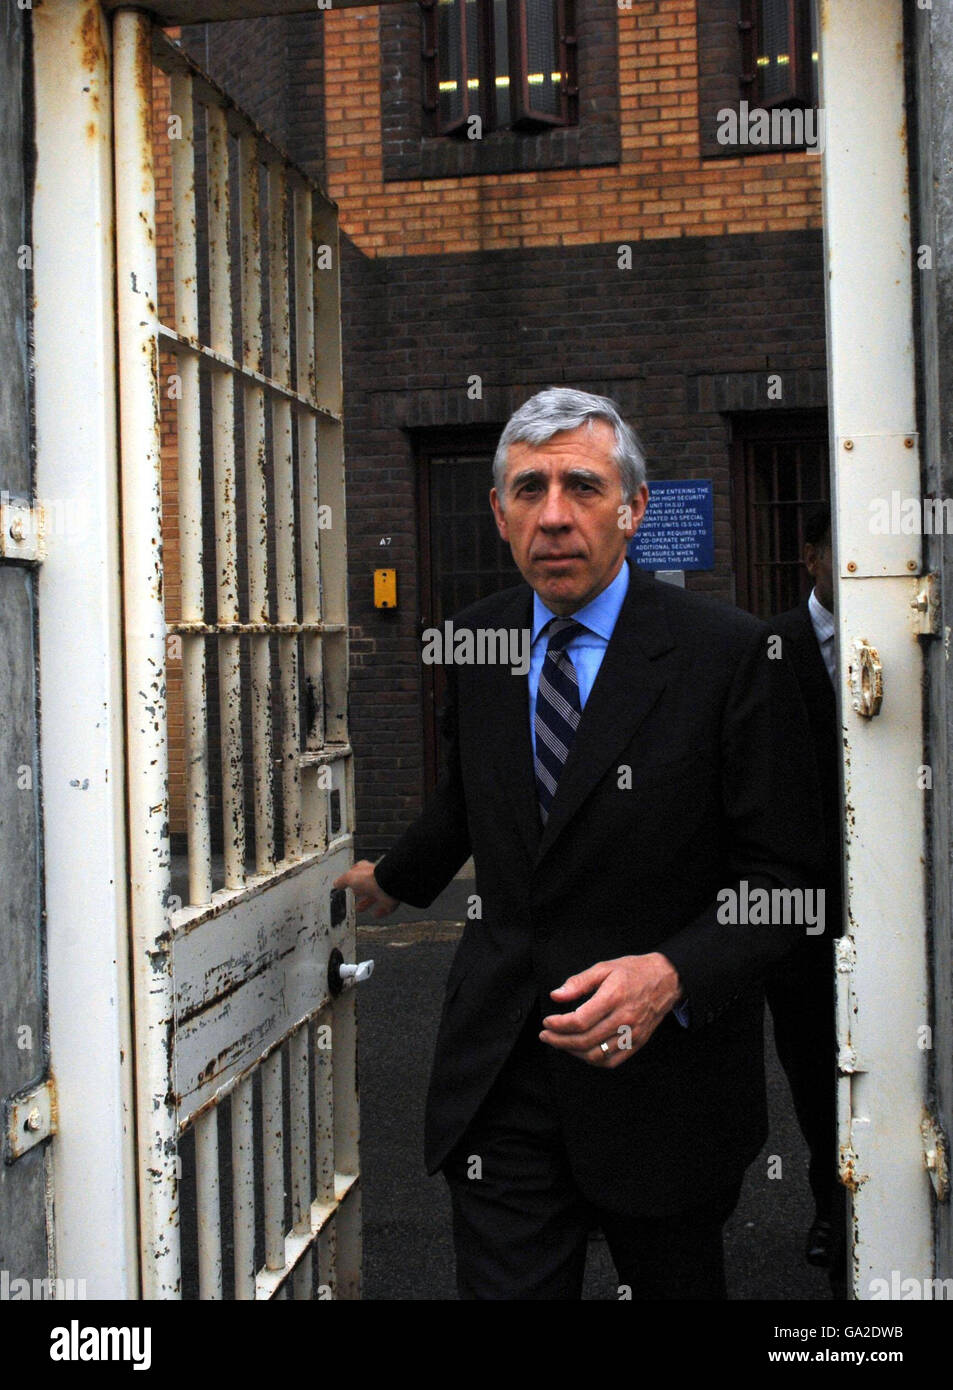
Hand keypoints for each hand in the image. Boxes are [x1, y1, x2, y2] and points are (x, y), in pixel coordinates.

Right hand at [332, 859, 398, 917]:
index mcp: (365, 871)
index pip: (357, 872)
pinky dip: (380, 911)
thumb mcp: (350, 878)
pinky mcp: (390, 900)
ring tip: (360, 909)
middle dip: (359, 893)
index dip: (352, 879)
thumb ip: (343, 881)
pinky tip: (375, 914)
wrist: (389, 885)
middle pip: (366, 886)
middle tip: (353, 898)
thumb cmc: (371, 878)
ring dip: (367, 903)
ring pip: (375, 897)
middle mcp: (375, 879)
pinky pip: (385, 907)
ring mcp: (384, 889)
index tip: (347, 884)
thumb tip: (337, 883)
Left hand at [540, 953, 681, 1067]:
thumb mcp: (604, 968)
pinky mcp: (637, 1042)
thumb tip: (556, 995)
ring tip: (561, 1043)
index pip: (579, 1020)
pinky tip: (582, 1051)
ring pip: (596, 1054)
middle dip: (559, 1041)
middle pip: (585, 1040)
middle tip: (546, 1035)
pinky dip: (593, 1060)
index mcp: (613, 997)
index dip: (559, 1025)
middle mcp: (624, 1018)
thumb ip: (578, 982)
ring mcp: (632, 1033)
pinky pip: (612, 1060)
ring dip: (574, 1052)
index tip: (547, 1022)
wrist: (666, 980)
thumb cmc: (634, 972)